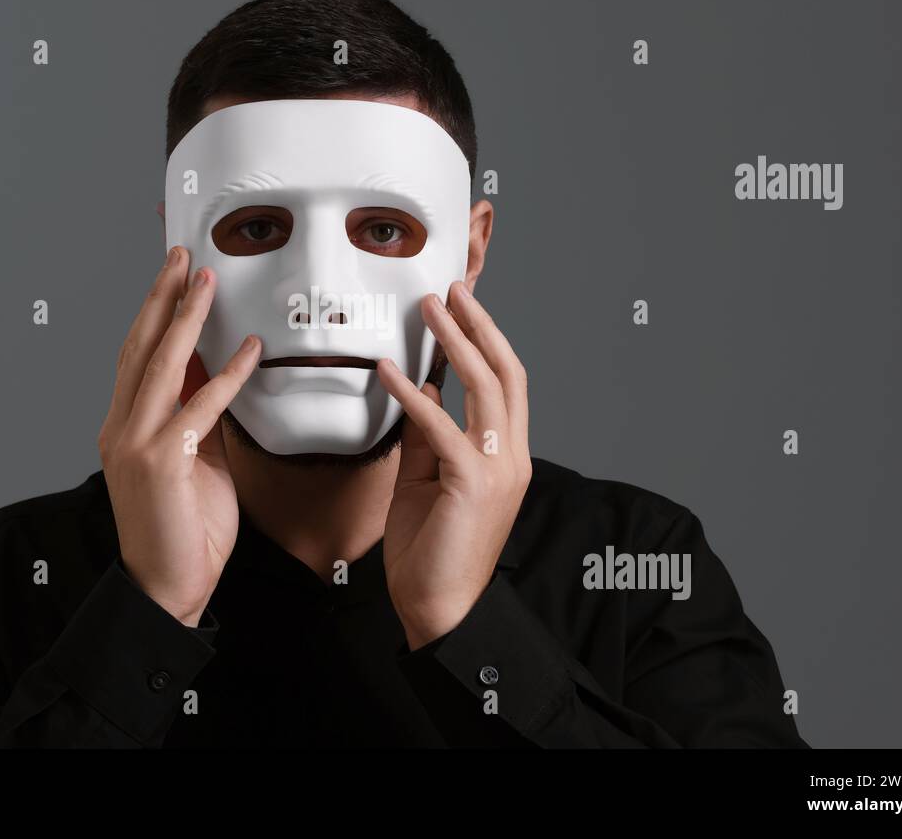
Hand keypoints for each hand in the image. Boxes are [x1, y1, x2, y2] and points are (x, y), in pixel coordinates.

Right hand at [97, 246, 260, 626]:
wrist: (168, 587)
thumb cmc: (184, 530)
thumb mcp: (196, 462)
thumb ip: (203, 420)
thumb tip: (221, 377)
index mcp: (124, 427)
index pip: (137, 357)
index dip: (153, 312)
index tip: (172, 277)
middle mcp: (122, 428)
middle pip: (139, 347)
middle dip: (161, 296)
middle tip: (181, 256)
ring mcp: (137, 443)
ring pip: (160, 364)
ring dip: (184, 317)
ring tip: (203, 280)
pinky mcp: (163, 461)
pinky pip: (201, 406)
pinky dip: (227, 375)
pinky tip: (248, 350)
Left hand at [376, 280, 531, 649]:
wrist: (441, 611)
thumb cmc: (431, 551)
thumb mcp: (428, 482)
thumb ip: (429, 438)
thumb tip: (423, 392)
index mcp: (507, 456)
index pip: (505, 384)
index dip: (486, 340)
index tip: (460, 308)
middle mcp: (512, 457)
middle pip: (506, 373)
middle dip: (479, 326)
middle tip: (450, 291)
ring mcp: (498, 470)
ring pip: (485, 388)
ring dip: (455, 343)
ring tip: (429, 310)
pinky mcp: (472, 484)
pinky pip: (442, 427)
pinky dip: (416, 395)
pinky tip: (390, 372)